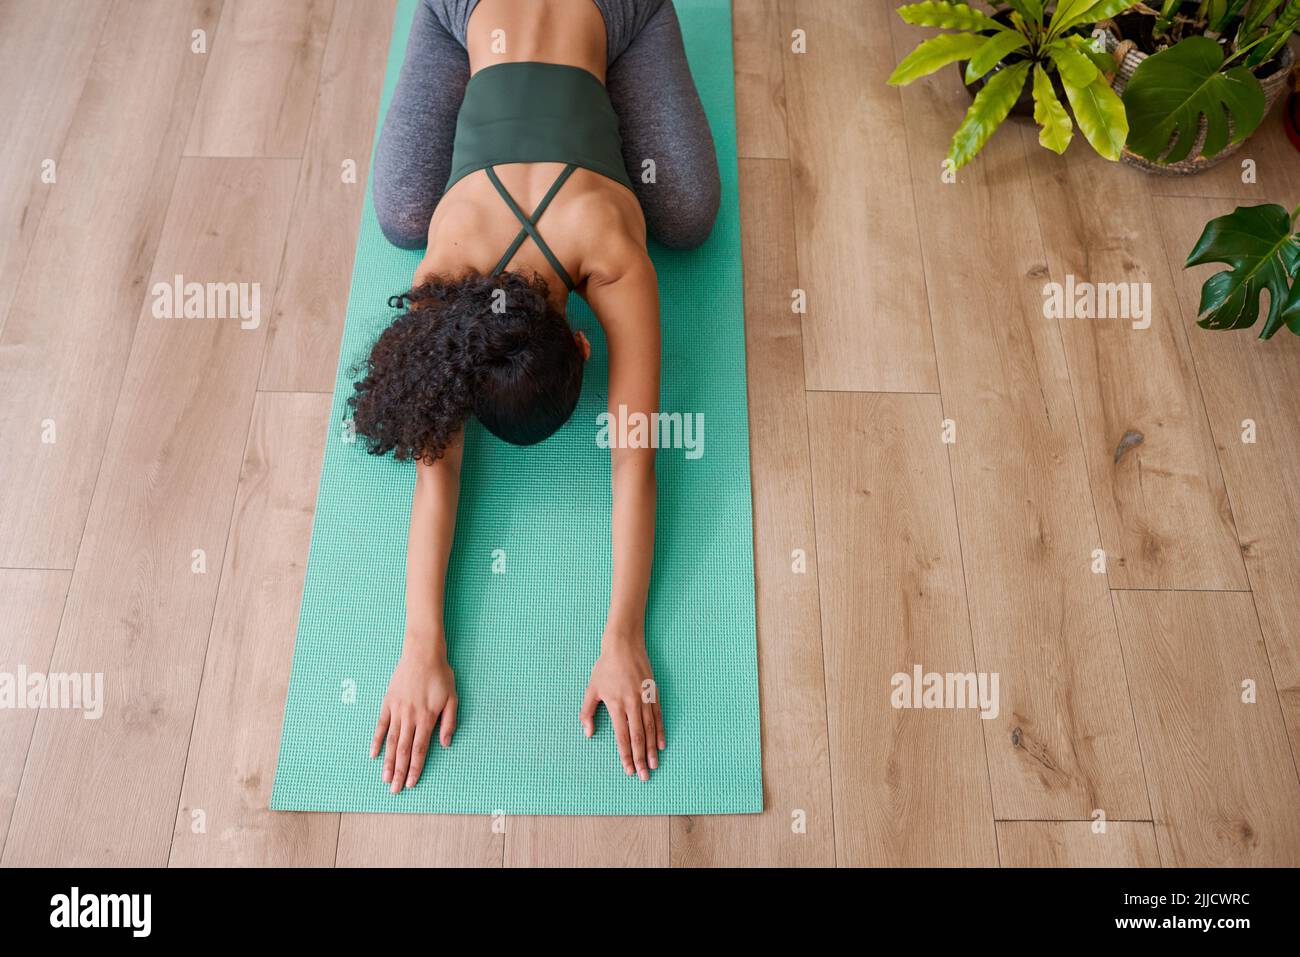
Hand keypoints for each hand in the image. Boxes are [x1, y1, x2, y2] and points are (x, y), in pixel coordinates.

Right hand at [371, 643, 456, 792]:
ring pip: (391, 741)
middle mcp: (410, 717)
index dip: (415, 768)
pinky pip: (381, 724)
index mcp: (427, 718)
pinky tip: (374, 754)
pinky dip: (377, 740)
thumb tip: (445, 744)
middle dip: (399, 772)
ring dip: (388, 761)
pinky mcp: (388, 702)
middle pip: (404, 750)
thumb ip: (449, 722)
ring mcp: (397, 710)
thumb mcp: (452, 698)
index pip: (420, 750)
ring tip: (385, 778)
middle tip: (394, 790)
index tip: (411, 783)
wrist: (422, 653)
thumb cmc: (440, 676)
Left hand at [580, 629, 663, 780]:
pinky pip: (658, 717)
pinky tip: (662, 745)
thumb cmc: (605, 667)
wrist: (624, 645)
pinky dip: (660, 732)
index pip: (622, 736)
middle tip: (644, 776)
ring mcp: (645, 699)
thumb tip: (588, 734)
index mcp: (616, 704)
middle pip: (638, 737)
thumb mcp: (591, 689)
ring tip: (654, 765)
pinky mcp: (653, 693)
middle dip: (640, 758)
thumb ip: (587, 713)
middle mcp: (632, 704)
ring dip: (652, 749)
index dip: (625, 755)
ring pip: (650, 729)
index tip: (628, 769)